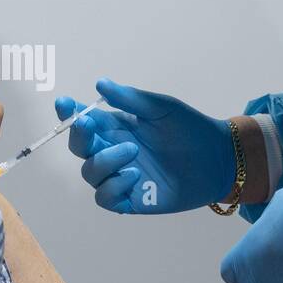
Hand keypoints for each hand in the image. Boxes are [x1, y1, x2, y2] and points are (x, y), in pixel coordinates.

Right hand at [54, 78, 233, 213]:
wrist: (218, 159)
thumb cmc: (191, 129)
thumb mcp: (162, 108)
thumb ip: (131, 99)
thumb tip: (100, 84)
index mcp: (117, 126)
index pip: (84, 119)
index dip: (69, 112)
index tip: (64, 103)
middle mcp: (113, 151)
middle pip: (79, 147)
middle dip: (79, 136)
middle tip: (89, 125)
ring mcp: (119, 176)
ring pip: (90, 172)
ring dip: (104, 161)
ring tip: (132, 152)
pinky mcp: (130, 199)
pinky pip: (104, 197)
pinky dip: (113, 187)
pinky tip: (135, 175)